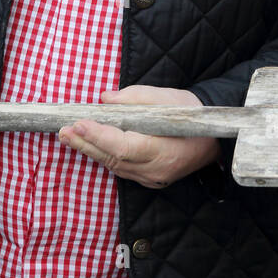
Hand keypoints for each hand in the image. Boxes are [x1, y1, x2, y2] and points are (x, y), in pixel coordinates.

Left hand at [58, 84, 220, 188]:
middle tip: (63, 130)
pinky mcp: (147, 180)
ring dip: (90, 150)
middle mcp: (155, 170)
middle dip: (86, 143)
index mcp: (164, 150)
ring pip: (114, 165)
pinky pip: (120, 168)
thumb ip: (135, 98)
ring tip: (68, 135)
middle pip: (113, 158)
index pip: (124, 146)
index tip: (79, 123)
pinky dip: (103, 155)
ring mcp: (151, 179)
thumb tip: (104, 100)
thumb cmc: (191, 114)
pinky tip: (89, 144)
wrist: (214, 139)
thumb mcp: (168, 97)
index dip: (99, 136)